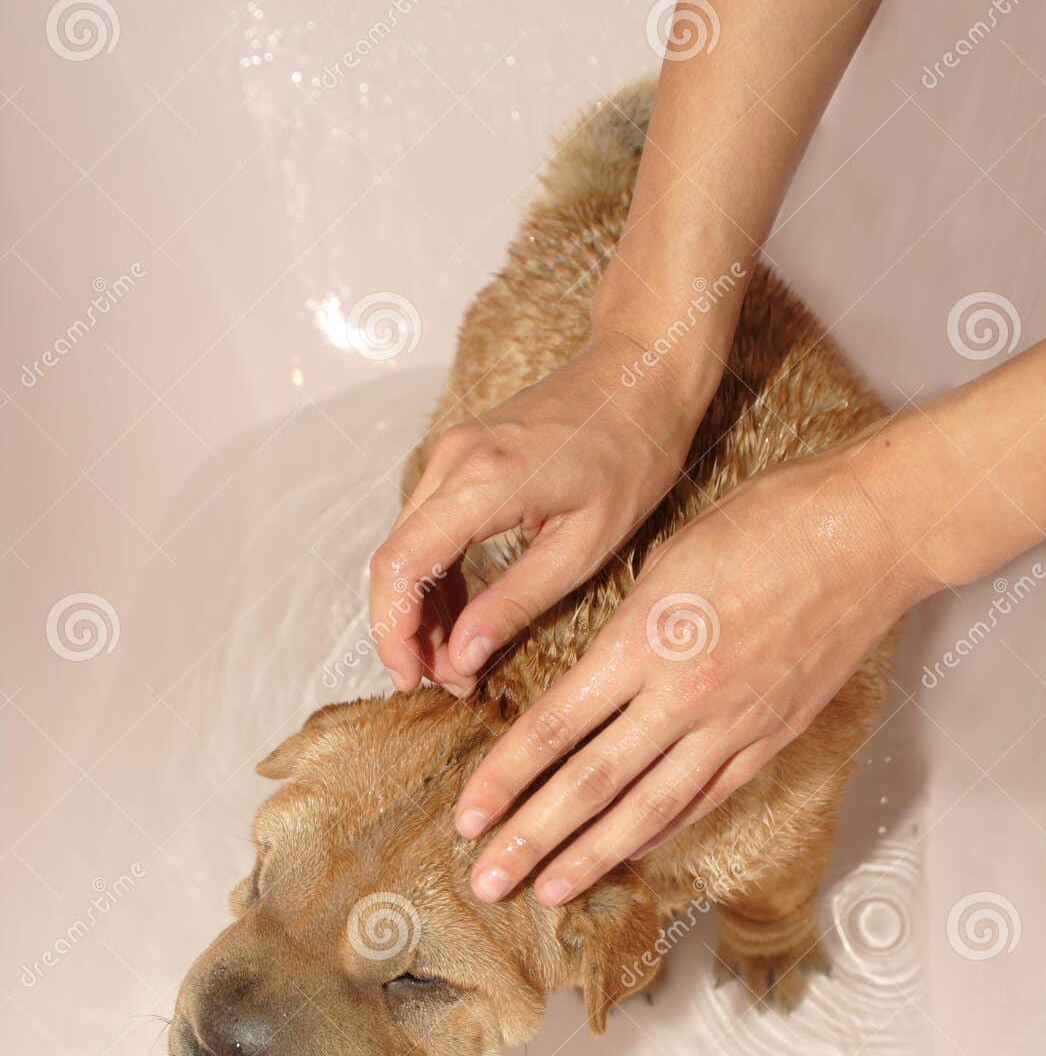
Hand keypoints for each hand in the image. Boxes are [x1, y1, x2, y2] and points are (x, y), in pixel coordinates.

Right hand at [370, 334, 706, 692]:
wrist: (642, 372)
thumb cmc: (632, 454)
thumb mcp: (585, 546)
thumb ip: (515, 604)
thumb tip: (461, 658)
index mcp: (482, 481)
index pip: (401, 568)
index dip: (394, 633)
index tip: (409, 680)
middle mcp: (452, 460)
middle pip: (393, 562)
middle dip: (407, 632)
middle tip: (445, 683)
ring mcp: (451, 453)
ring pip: (406, 547)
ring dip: (420, 610)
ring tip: (457, 663)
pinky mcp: (462, 457)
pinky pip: (428, 527)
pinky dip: (435, 578)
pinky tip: (462, 618)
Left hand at [453, 442, 919, 905]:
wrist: (869, 534)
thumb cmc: (768, 523)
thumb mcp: (667, 560)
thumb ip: (622, 631)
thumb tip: (583, 684)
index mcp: (644, 640)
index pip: (552, 728)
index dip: (503, 780)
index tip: (467, 817)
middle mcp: (684, 694)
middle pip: (590, 784)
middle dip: (531, 839)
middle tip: (486, 882)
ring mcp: (733, 723)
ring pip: (648, 807)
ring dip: (591, 856)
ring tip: (548, 894)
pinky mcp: (772, 736)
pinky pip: (705, 797)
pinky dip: (661, 830)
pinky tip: (627, 853)